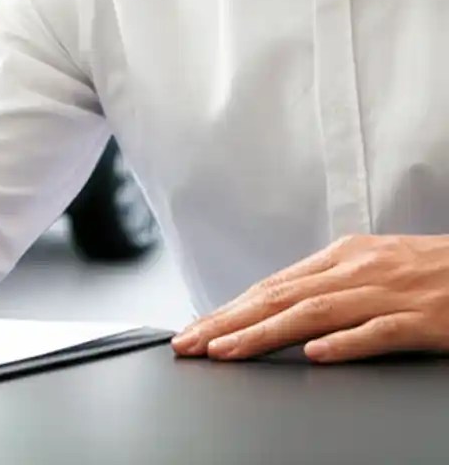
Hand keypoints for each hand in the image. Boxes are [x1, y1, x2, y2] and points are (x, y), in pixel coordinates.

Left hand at [172, 234, 448, 362]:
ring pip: (316, 312)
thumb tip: (273, 308)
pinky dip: (348, 342)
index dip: (228, 310)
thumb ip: (328, 285)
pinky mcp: (425, 318)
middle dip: (228, 322)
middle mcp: (359, 270)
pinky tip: (318, 355)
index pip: (272, 286)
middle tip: (189, 344)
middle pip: (281, 297)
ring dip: (265, 333)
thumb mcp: (375, 268)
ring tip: (228, 351)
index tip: (192, 331)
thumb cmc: (434, 272)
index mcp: (344, 258)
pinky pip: (381, 331)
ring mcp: (391, 293)